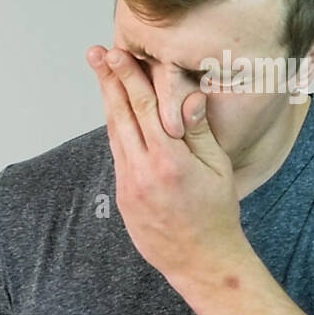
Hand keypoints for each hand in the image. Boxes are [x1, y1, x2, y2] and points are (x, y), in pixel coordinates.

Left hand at [85, 45, 248, 281]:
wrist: (201, 261)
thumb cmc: (217, 212)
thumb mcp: (217, 168)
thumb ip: (198, 130)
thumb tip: (188, 95)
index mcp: (169, 161)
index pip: (144, 108)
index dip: (128, 78)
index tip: (116, 53)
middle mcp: (142, 171)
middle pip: (120, 115)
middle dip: (108, 81)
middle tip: (95, 53)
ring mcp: (128, 186)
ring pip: (115, 134)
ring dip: (108, 101)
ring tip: (101, 73)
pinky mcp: (123, 197)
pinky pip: (118, 154)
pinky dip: (116, 128)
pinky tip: (115, 112)